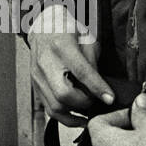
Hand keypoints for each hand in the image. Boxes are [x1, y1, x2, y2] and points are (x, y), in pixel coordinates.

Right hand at [28, 3, 113, 124]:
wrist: (43, 28)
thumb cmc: (68, 31)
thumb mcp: (87, 38)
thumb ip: (92, 63)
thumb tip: (99, 88)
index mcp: (61, 45)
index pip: (81, 71)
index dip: (97, 87)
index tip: (110, 99)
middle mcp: (45, 62)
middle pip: (63, 94)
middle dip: (84, 102)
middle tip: (96, 100)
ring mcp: (37, 76)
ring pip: (55, 107)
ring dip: (75, 113)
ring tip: (89, 111)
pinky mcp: (36, 86)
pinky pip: (50, 109)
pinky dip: (66, 117)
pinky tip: (79, 118)